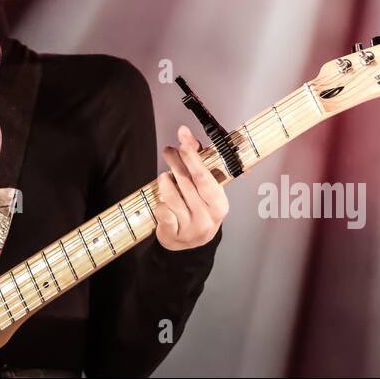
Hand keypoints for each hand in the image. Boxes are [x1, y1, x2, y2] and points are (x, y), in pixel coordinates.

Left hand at [155, 124, 229, 250]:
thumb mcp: (203, 188)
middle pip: (187, 184)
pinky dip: (160, 202)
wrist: (190, 244)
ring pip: (172, 197)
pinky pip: (162, 212)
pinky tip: (162, 200)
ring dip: (165, 182)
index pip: (205, 178)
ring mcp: (190, 229)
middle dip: (176, 164)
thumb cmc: (198, 209)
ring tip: (164, 177)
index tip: (183, 143)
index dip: (192, 159)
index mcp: (219, 205)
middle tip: (168, 151)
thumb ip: (197, 159)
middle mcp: (208, 218)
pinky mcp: (174, 235)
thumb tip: (186, 134)